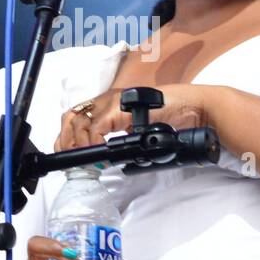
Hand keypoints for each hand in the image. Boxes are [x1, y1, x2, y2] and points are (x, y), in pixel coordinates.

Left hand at [55, 83, 212, 152]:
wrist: (193, 107)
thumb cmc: (174, 117)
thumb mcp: (141, 128)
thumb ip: (123, 135)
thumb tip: (109, 154)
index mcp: (110, 102)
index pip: (77, 116)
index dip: (68, 136)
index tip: (70, 155)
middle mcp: (108, 98)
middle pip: (71, 117)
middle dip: (66, 141)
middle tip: (72, 161)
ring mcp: (114, 101)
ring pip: (80, 121)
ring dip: (78, 143)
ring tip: (84, 160)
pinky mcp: (122, 108)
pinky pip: (98, 126)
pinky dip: (94, 141)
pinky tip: (97, 152)